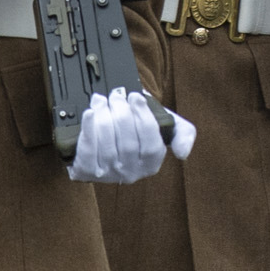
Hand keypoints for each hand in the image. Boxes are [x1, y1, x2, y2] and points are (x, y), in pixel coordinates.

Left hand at [68, 92, 192, 181]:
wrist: (106, 139)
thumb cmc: (138, 130)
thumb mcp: (165, 127)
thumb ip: (183, 134)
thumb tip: (182, 153)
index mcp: (152, 163)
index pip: (151, 143)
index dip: (143, 117)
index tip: (135, 97)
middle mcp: (131, 173)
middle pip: (127, 143)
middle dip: (121, 113)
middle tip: (116, 96)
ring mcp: (108, 174)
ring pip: (107, 144)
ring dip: (104, 116)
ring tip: (102, 100)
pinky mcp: (86, 170)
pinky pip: (88, 150)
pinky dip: (88, 129)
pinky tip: (89, 113)